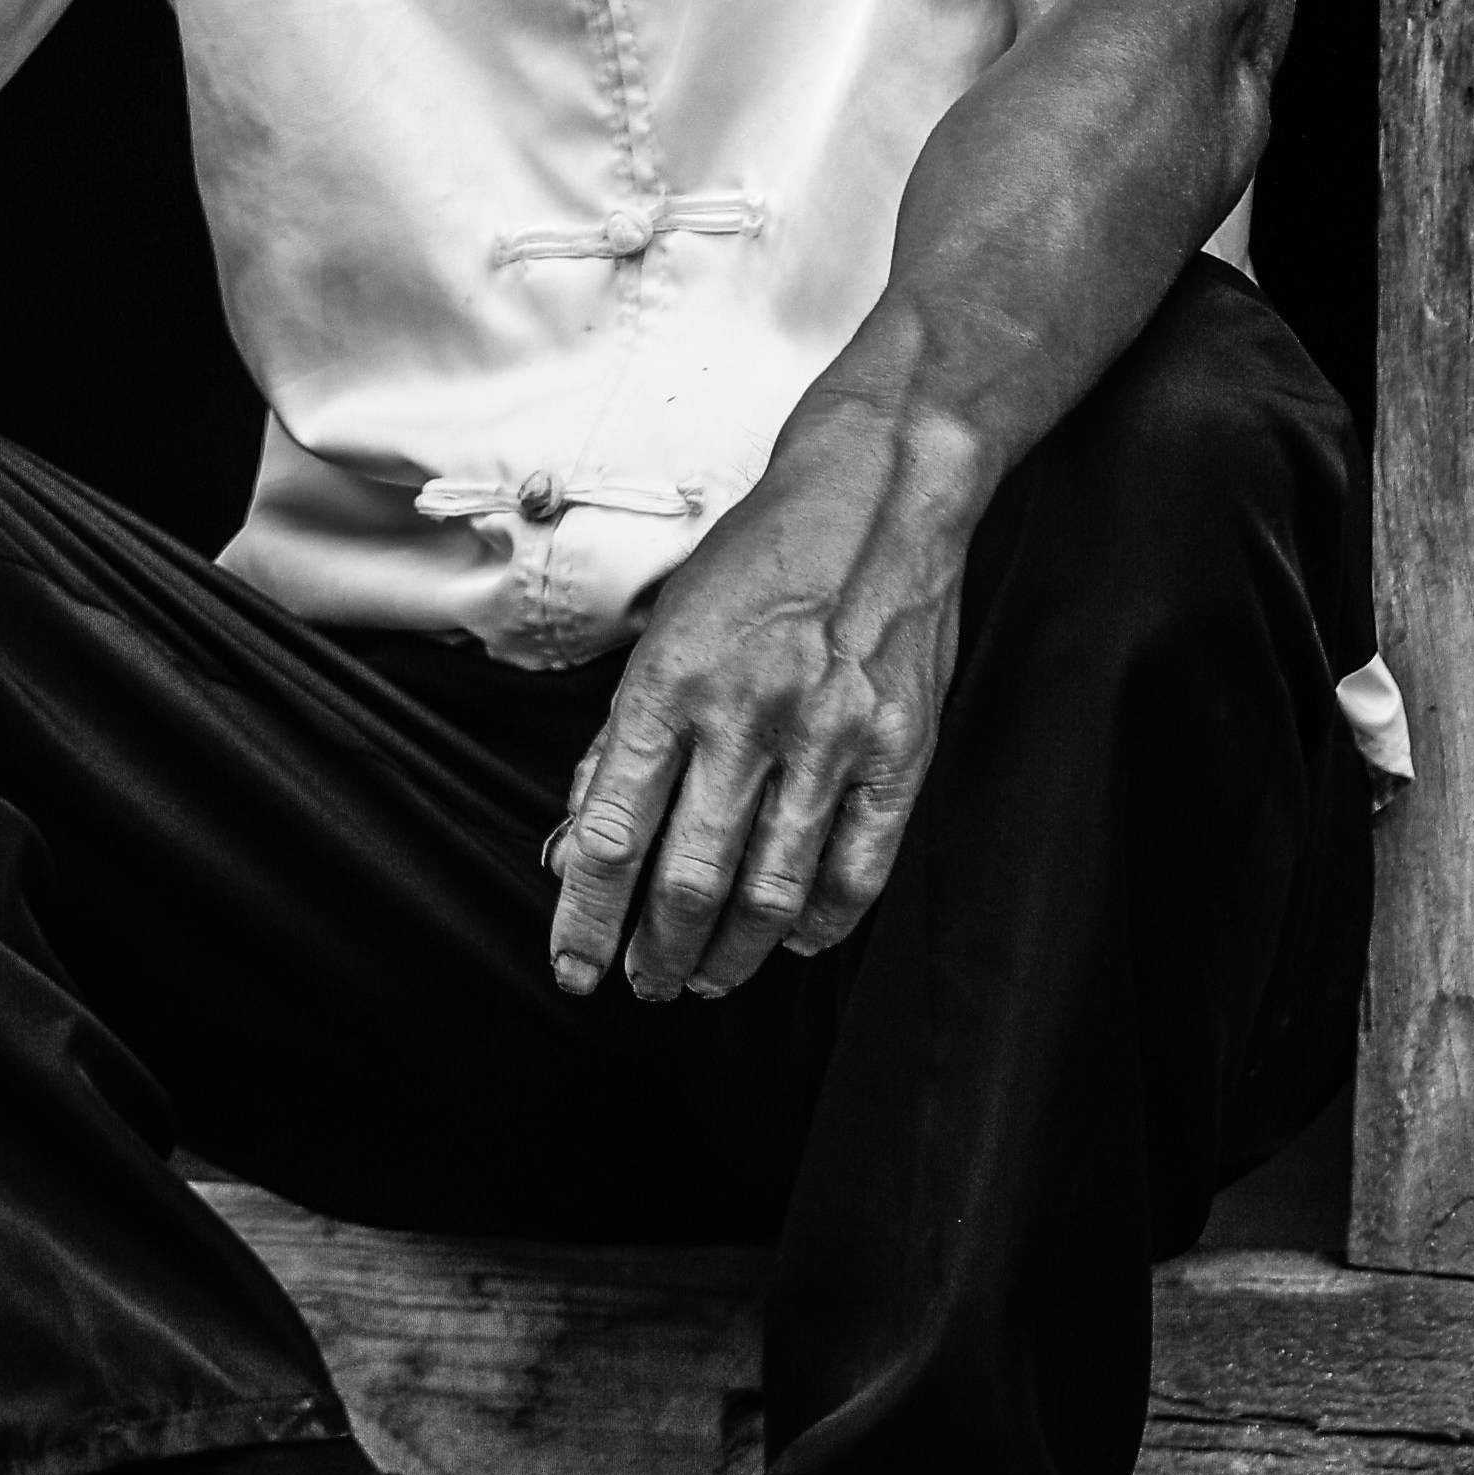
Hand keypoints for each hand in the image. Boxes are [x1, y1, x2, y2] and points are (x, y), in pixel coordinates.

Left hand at [542, 419, 972, 1003]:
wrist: (878, 491)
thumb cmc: (762, 555)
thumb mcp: (667, 624)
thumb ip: (625, 733)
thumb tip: (585, 837)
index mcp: (672, 680)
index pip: (612, 832)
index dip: (585, 917)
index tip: (573, 965)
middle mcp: (748, 713)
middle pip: (690, 880)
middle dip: (656, 953)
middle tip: (645, 983)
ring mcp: (832, 736)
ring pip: (770, 892)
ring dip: (730, 956)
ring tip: (706, 977)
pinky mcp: (900, 750)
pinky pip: (857, 870)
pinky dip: (819, 923)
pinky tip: (791, 937)